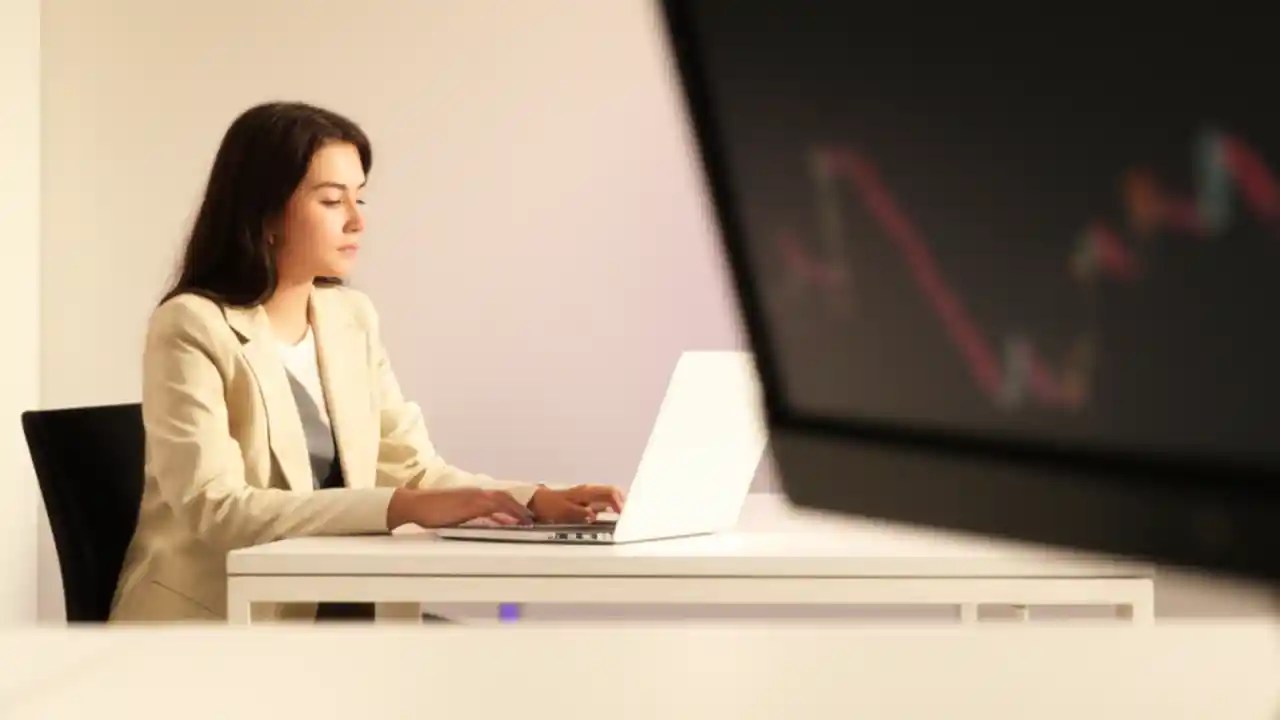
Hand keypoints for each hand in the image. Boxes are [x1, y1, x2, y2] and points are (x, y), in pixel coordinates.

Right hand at [386, 487, 534, 529]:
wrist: (414, 506)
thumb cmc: (432, 513)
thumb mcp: (458, 517)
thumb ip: (474, 519)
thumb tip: (490, 526)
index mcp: (475, 496)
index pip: (500, 499)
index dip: (515, 507)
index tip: (528, 517)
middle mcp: (477, 493)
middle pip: (506, 497)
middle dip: (521, 507)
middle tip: (535, 519)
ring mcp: (474, 496)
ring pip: (502, 500)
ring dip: (517, 509)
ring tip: (530, 521)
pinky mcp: (469, 503)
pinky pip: (492, 505)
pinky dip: (506, 512)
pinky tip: (514, 520)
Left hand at [528, 484, 626, 523]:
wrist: (539, 501)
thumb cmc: (551, 505)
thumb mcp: (565, 511)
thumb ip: (580, 513)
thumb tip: (594, 516)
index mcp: (587, 492)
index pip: (610, 493)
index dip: (620, 503)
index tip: (625, 515)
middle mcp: (590, 490)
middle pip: (614, 491)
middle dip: (624, 502)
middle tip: (630, 516)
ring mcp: (589, 494)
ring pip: (610, 495)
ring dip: (619, 504)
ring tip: (625, 517)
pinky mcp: (587, 499)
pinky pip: (604, 500)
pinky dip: (612, 506)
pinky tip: (613, 515)